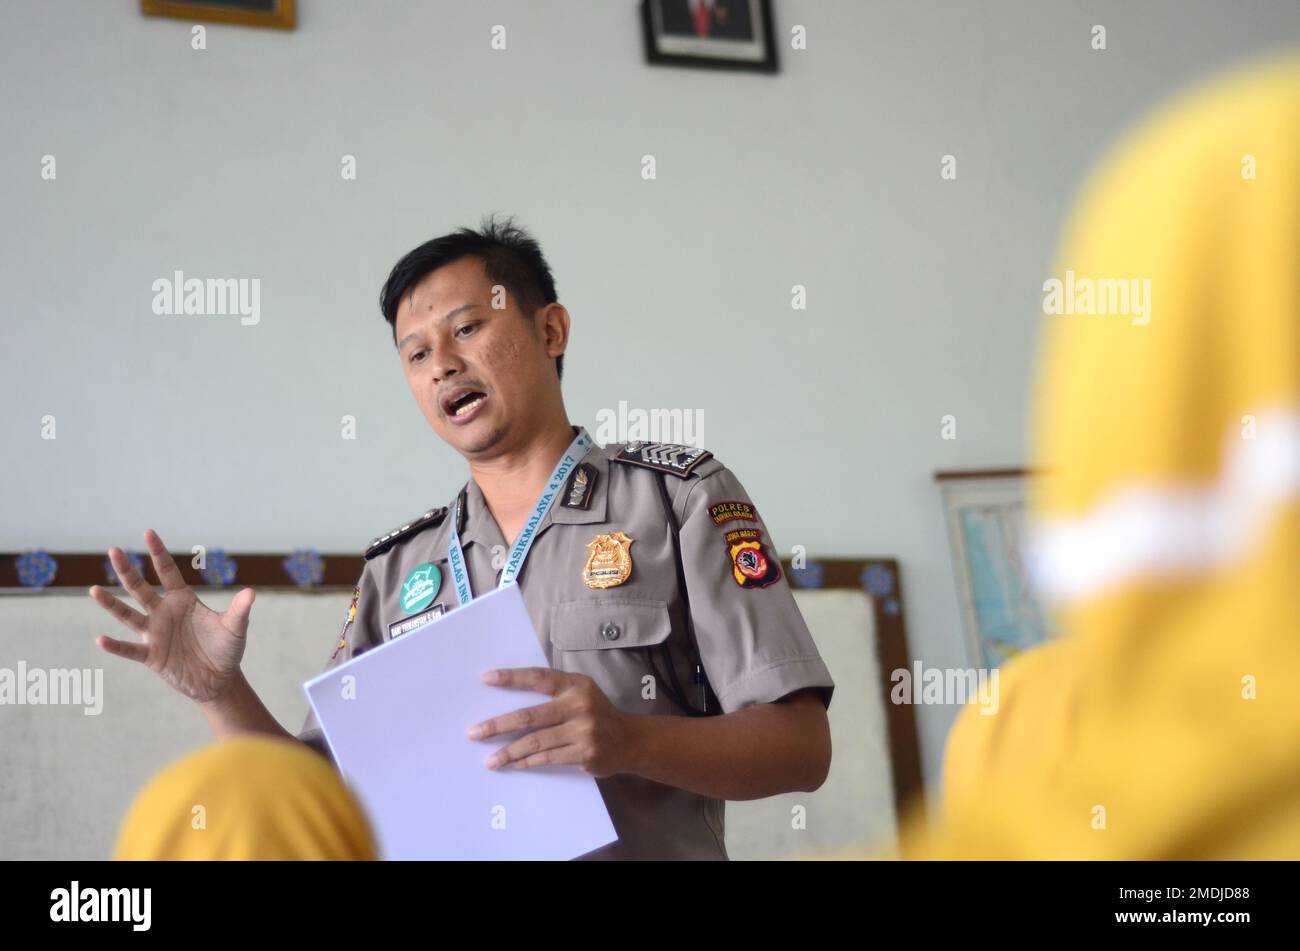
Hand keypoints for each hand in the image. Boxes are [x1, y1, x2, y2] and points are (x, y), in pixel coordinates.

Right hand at [89, 529, 254, 703]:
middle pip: (141, 588)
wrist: (218, 680)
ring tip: (94, 590)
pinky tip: (100, 640)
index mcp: (183, 601)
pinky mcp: (151, 656)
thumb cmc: (226, 649)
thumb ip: (239, 611)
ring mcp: (155, 634)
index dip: (158, 553)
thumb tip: (251, 592)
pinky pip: (130, 649)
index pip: (168, 572)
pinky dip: (116, 646)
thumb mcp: (235, 629)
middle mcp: (164, 613)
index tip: (148, 532)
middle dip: (128, 570)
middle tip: (113, 550)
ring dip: (111, 604)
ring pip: (128, 615)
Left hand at [468, 668, 635, 777]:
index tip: (486, 678)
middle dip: (498, 725)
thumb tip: (512, 700)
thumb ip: (556, 693)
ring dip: (509, 752)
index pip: (538, 677)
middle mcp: (579, 705)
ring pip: (535, 741)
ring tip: (490, 760)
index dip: (512, 677)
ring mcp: (582, 730)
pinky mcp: (583, 753)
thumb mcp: (582, 693)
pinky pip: (547, 758)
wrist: (631, 740)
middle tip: (475, 732)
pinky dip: (527, 762)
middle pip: (529, 715)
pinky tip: (514, 765)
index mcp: (575, 685)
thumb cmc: (598, 714)